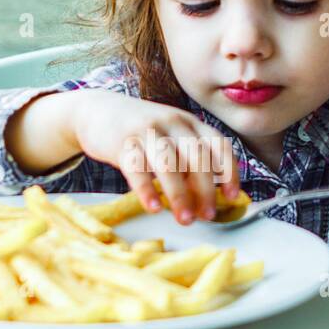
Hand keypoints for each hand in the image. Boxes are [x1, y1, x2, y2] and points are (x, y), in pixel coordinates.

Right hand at [71, 91, 240, 224]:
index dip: (229, 171)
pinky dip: (146, 190)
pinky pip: (137, 167)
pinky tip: (153, 207)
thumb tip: (208, 198)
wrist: (95, 110)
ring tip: (185, 219)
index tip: (232, 197)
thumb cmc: (140, 132)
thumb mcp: (170, 137)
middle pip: (196, 156)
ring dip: (179, 194)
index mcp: (189, 122)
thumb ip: (187, 160)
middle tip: (208, 215)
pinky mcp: (122, 141)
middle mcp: (172, 122)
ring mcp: (146, 130)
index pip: (218, 144)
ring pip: (168, 163)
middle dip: (206, 189)